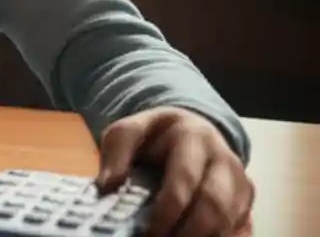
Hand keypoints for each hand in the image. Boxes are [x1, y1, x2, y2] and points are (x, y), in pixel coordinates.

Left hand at [97, 107, 253, 235]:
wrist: (190, 128)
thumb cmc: (153, 136)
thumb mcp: (128, 132)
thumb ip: (116, 154)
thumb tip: (107, 186)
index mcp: (193, 138)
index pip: (185, 180)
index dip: (168, 211)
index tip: (148, 233)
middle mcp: (224, 160)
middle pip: (214, 204)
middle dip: (188, 232)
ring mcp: (240, 181)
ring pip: (231, 220)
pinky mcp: (247, 201)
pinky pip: (243, 228)